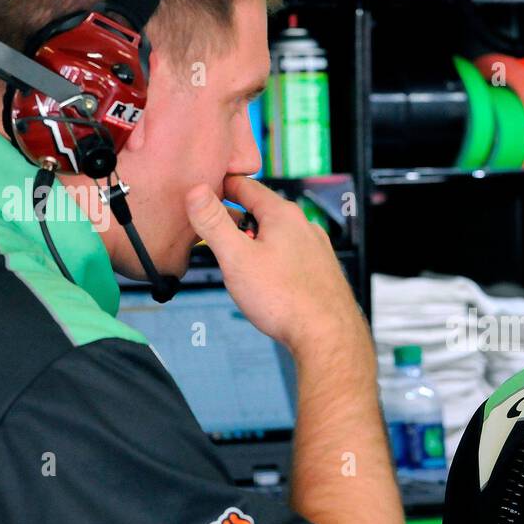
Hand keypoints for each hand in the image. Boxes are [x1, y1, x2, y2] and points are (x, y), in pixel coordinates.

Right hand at [185, 176, 365, 357]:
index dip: (223, 186)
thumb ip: (214, 223)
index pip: (247, 186)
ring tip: (237, 257)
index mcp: (283, 216)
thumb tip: (197, 192)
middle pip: (263, 211)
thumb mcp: (236, 258)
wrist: (326, 336)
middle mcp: (305, 227)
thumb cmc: (285, 301)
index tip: (208, 189)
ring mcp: (317, 249)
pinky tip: (267, 278)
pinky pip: (292, 255)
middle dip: (237, 218)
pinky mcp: (322, 271)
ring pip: (279, 235)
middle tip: (214, 230)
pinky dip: (274, 258)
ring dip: (256, 240)